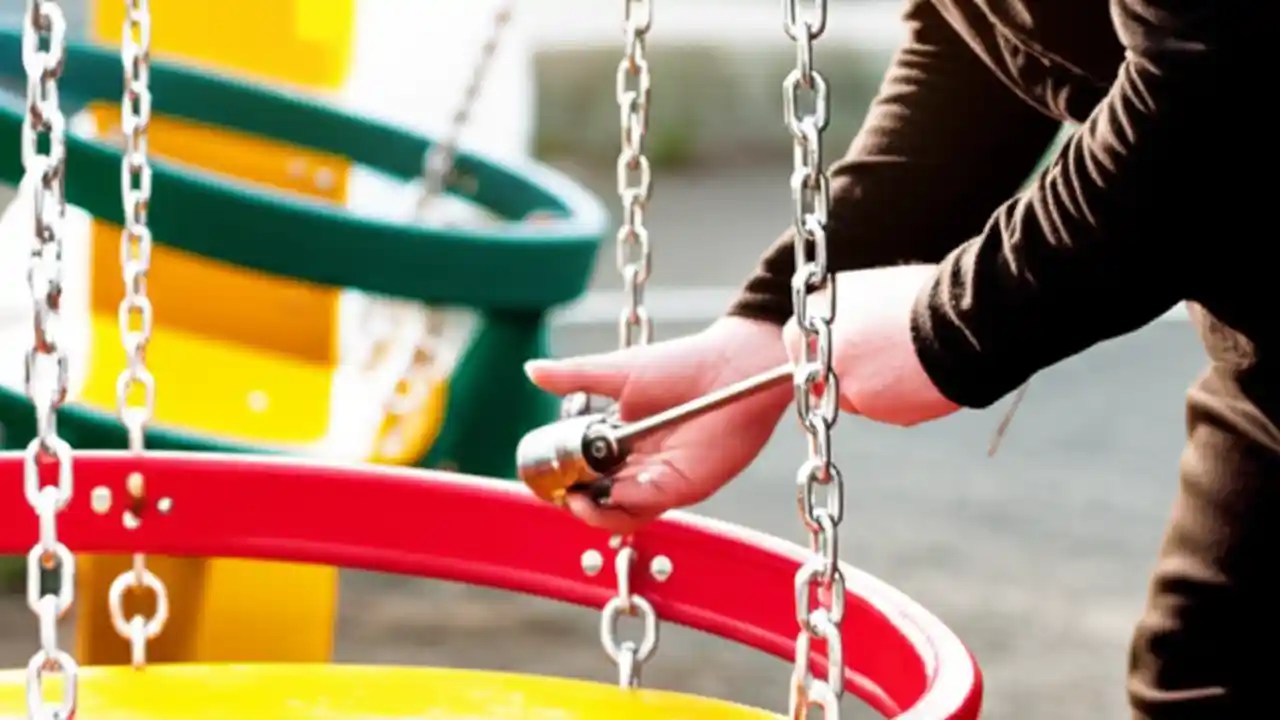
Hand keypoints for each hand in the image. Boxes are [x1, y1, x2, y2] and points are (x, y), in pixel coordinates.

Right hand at [524, 316, 792, 533]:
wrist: (732, 365)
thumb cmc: (683, 364)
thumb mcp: (618, 372)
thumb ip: (575, 377)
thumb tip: (531, 371)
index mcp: (623, 441)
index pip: (587, 473)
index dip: (564, 479)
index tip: (545, 475)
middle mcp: (642, 466)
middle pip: (600, 501)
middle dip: (574, 503)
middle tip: (558, 492)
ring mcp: (663, 478)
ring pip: (622, 513)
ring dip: (595, 514)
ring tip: (575, 500)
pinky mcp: (686, 485)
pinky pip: (649, 505)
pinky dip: (624, 505)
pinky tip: (607, 493)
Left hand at [784, 264, 960, 425]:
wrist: (961, 320)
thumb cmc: (921, 293)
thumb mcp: (867, 287)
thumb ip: (843, 311)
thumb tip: (839, 324)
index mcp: (814, 316)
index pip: (796, 343)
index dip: (820, 347)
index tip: (841, 347)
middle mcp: (822, 354)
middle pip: (825, 376)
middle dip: (848, 372)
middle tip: (881, 357)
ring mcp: (846, 386)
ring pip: (856, 398)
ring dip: (877, 389)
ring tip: (911, 361)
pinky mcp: (874, 409)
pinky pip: (887, 411)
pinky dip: (903, 402)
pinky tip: (924, 377)